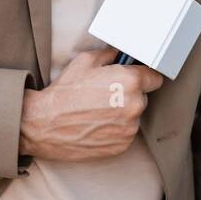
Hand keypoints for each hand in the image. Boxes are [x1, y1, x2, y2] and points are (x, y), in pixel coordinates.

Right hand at [18, 46, 162, 161]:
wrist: (44, 124)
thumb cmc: (64, 92)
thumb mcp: (86, 61)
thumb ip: (111, 55)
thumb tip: (121, 54)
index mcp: (130, 81)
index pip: (155, 78)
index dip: (145, 76)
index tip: (138, 78)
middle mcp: (134, 105)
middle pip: (143, 97)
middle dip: (130, 94)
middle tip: (107, 94)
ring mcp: (129, 128)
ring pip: (134, 116)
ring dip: (123, 113)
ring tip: (98, 110)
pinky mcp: (122, 146)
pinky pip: (126, 133)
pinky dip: (116, 129)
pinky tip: (97, 124)